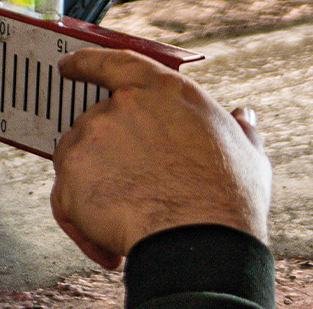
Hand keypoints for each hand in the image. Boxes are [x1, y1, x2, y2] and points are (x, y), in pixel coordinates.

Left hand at [49, 48, 270, 269]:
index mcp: (163, 89)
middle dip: (107, 155)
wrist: (200, 240)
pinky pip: (66, 202)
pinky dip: (83, 225)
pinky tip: (112, 250)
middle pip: (96, 122)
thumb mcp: (246, 151)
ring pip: (77, 161)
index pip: (116, 62)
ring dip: (94, 189)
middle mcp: (122, 105)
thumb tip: (244, 117)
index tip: (69, 66)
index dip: (88, 63)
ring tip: (129, 221)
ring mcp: (92, 139)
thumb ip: (238, 128)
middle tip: (134, 189)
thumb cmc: (227, 198)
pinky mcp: (71, 179)